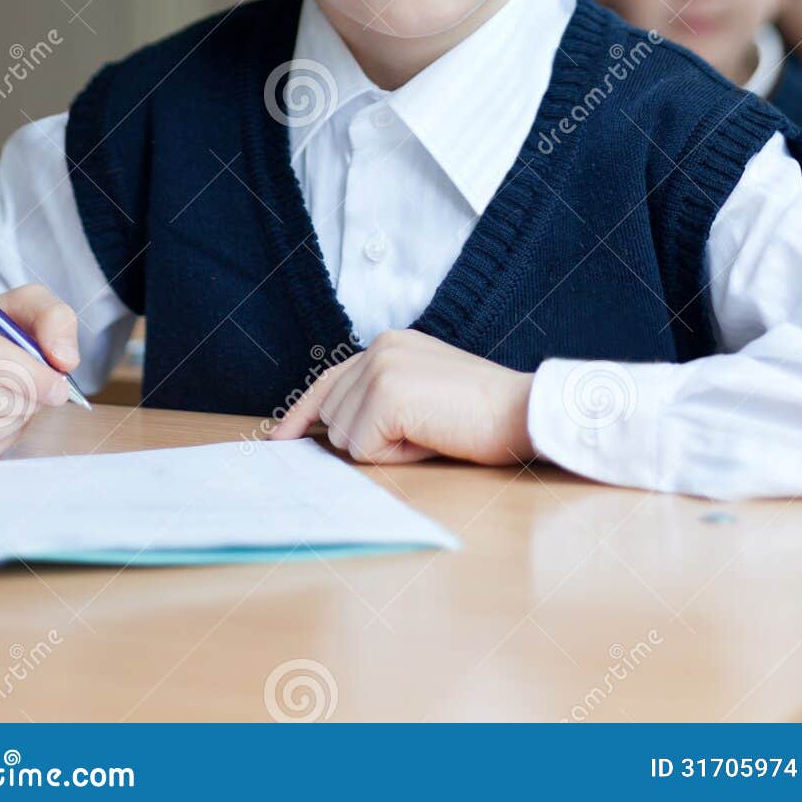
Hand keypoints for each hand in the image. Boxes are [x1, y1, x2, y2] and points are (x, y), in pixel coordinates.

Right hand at [0, 283, 80, 460]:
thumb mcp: (30, 307)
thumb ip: (55, 320)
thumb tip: (64, 360)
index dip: (30, 375)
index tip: (59, 387)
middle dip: (25, 401)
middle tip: (40, 394)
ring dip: (15, 422)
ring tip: (21, 403)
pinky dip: (0, 441)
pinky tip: (2, 419)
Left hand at [271, 330, 534, 465]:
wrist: (522, 411)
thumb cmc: (480, 415)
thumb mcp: (422, 394)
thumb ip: (380, 398)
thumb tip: (335, 433)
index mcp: (389, 345)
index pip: (329, 381)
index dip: (301, 415)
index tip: (280, 440)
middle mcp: (379, 348)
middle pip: (333, 416)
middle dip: (369, 439)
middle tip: (423, 431)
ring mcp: (381, 368)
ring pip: (345, 437)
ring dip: (383, 449)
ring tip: (428, 433)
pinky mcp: (386, 394)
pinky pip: (364, 448)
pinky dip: (394, 456)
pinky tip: (428, 438)